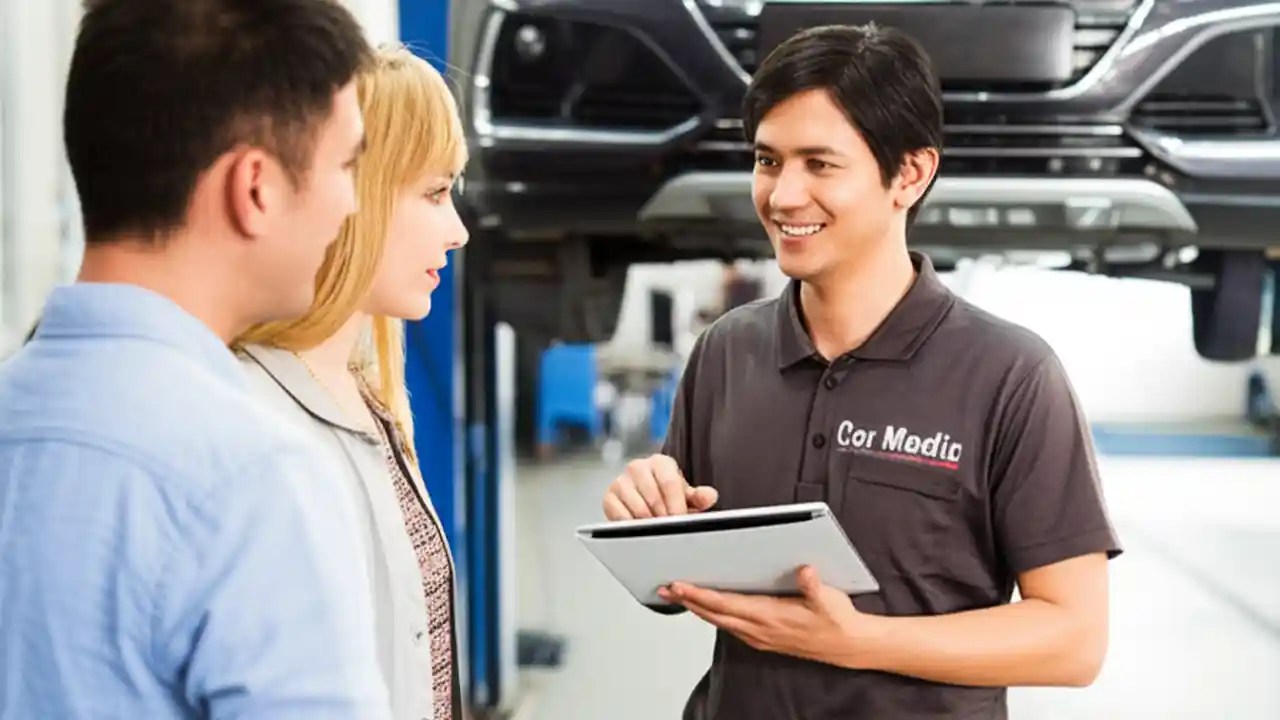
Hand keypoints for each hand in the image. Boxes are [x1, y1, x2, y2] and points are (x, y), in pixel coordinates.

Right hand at [602, 454, 717, 518]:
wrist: (646, 500)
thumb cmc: (667, 496)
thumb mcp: (686, 496)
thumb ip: (699, 496)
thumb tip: (710, 496)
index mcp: (660, 463)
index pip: (669, 482)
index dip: (676, 504)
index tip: (680, 519)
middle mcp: (638, 467)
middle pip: (653, 496)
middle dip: (663, 516)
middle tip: (670, 529)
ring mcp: (621, 481)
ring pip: (637, 507)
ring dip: (648, 522)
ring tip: (656, 529)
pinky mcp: (609, 497)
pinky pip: (619, 515)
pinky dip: (631, 525)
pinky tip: (639, 528)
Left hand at [657, 566, 883, 668]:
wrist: (849, 646)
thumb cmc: (837, 622)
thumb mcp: (830, 600)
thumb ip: (814, 586)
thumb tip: (805, 570)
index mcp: (770, 616)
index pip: (725, 604)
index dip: (700, 595)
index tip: (679, 585)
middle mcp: (760, 630)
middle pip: (714, 614)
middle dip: (688, 601)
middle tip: (664, 587)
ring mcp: (760, 637)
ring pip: (720, 621)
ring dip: (698, 609)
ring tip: (679, 595)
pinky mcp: (764, 639)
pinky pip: (731, 626)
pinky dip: (714, 615)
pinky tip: (709, 608)